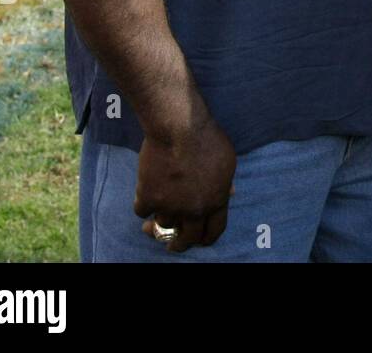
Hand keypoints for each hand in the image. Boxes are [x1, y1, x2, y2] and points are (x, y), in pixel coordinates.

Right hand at [134, 115, 235, 253]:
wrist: (180, 127)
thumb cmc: (206, 138)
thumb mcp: (227, 161)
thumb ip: (224, 183)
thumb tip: (229, 195)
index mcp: (217, 201)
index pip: (213, 232)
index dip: (204, 238)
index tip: (196, 241)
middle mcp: (195, 210)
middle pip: (186, 239)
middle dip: (178, 244)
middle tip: (171, 244)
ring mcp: (171, 207)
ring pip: (162, 224)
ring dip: (160, 216)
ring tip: (159, 202)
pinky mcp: (148, 199)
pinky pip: (142, 211)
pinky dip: (143, 202)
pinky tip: (146, 189)